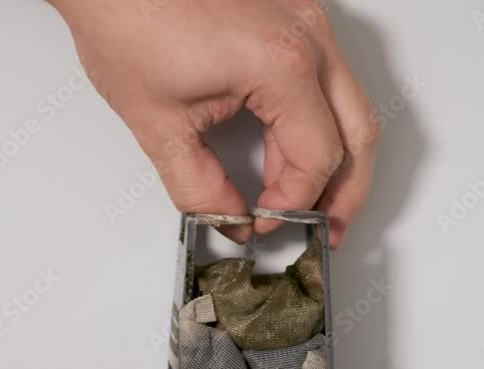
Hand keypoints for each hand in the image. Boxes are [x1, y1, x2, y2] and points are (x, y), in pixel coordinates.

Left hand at [47, 0, 376, 244]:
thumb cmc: (126, 15)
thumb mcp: (160, 126)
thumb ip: (201, 189)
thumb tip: (232, 220)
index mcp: (280, 63)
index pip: (316, 158)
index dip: (294, 204)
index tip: (264, 223)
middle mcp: (307, 35)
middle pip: (357, 134)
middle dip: (344, 193)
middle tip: (327, 232)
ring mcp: (306, 18)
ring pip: (351, 108)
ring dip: (336, 162)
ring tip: (309, 203)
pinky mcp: (293, 13)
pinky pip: (329, 81)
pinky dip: (318, 127)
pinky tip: (288, 159)